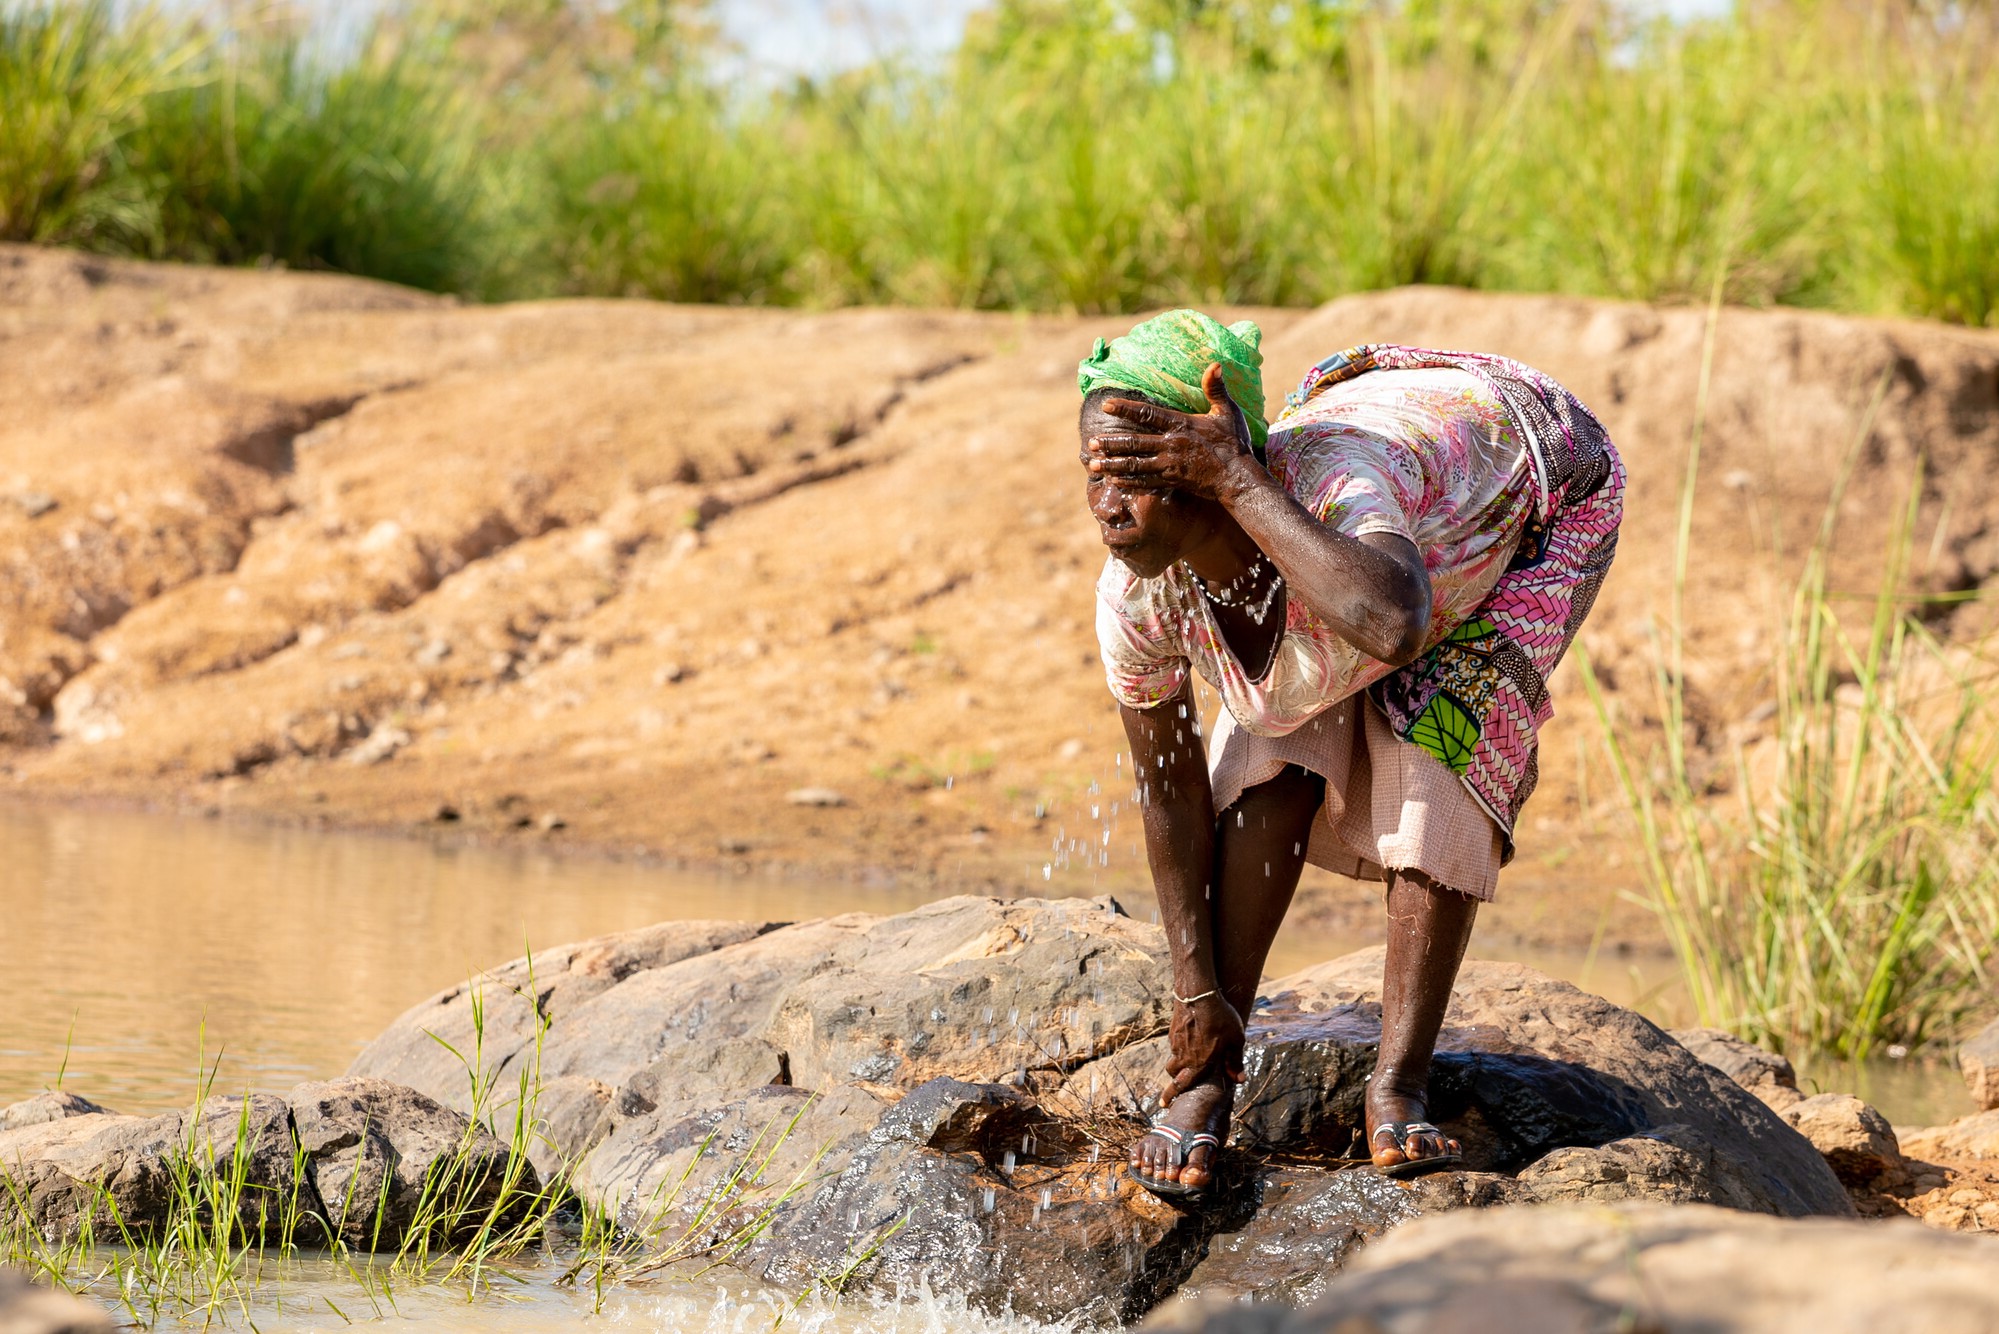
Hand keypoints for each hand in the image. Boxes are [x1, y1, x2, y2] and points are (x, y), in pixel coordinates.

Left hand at [1085, 363, 1259, 502]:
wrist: (1238, 478)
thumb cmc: (1234, 443)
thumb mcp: (1228, 412)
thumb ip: (1216, 389)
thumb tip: (1216, 364)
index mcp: (1181, 425)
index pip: (1148, 413)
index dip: (1125, 407)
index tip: (1106, 404)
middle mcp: (1171, 445)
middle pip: (1134, 443)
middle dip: (1111, 443)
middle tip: (1091, 443)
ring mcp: (1170, 465)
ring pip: (1135, 465)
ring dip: (1113, 464)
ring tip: (1093, 465)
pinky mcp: (1172, 481)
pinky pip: (1145, 482)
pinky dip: (1128, 482)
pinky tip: (1114, 481)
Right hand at [1161, 992, 1245, 1104]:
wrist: (1199, 994)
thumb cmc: (1221, 1017)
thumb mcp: (1235, 1040)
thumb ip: (1235, 1061)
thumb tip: (1239, 1080)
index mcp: (1199, 1063)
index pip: (1181, 1084)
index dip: (1170, 1095)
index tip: (1163, 1104)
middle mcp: (1184, 1055)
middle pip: (1173, 1073)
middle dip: (1174, 1080)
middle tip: (1177, 1082)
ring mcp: (1176, 1042)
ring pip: (1173, 1058)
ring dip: (1178, 1062)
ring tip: (1188, 1058)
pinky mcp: (1174, 1030)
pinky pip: (1175, 1043)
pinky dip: (1181, 1045)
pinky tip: (1191, 1036)